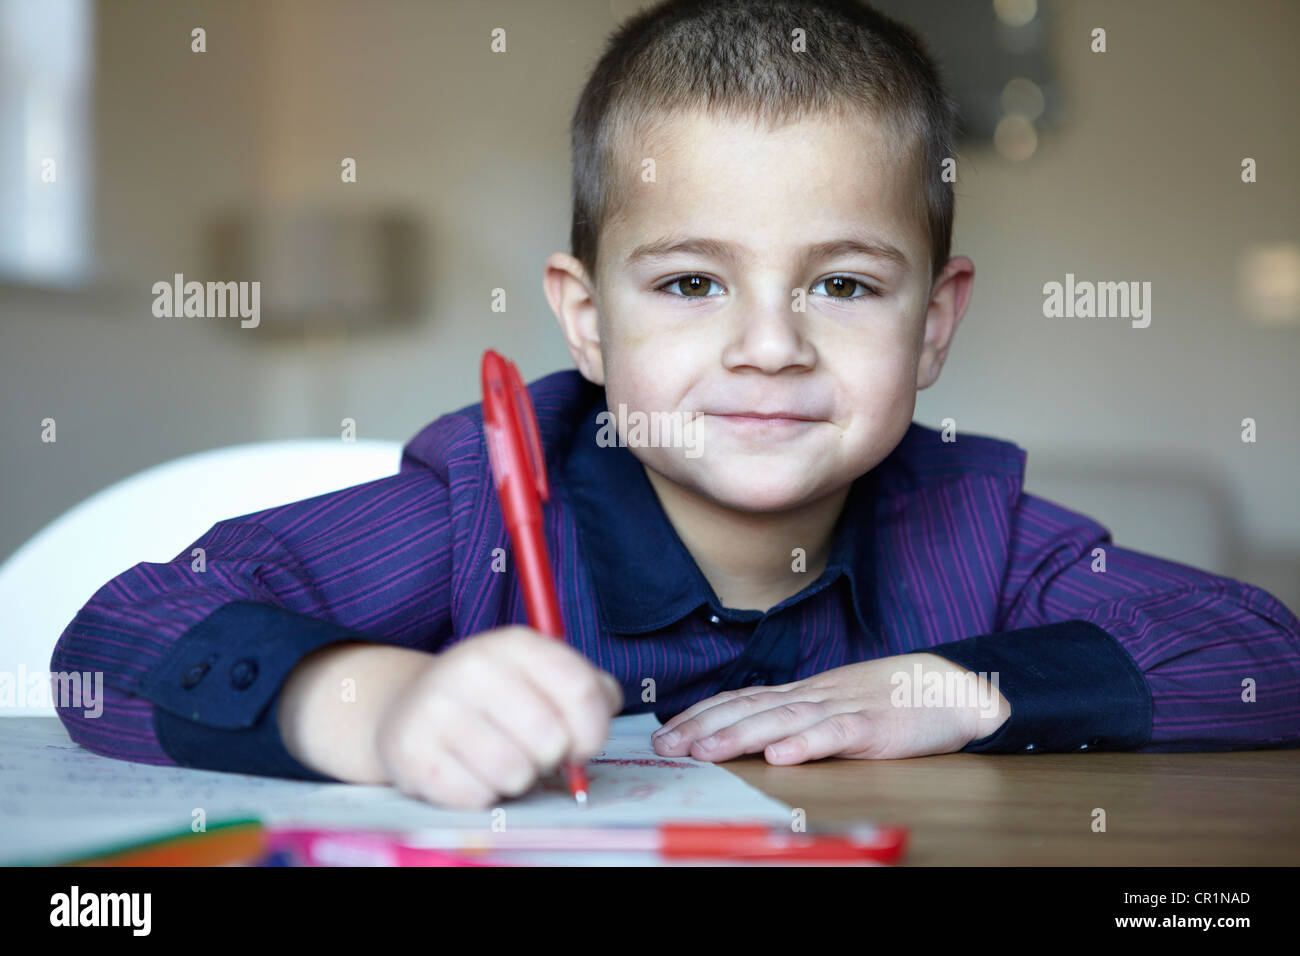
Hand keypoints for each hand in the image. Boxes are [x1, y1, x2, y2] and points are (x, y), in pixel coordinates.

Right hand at [373, 626, 622, 809]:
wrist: (411, 708)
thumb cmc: (497, 698)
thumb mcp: (544, 677)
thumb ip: (591, 691)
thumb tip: (599, 719)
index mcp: (515, 643)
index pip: (582, 690)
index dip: (593, 730)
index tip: (582, 744)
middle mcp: (472, 666)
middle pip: (551, 737)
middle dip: (551, 758)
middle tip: (533, 749)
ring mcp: (436, 707)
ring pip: (515, 772)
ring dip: (517, 779)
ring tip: (501, 760)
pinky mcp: (411, 751)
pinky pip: (476, 796)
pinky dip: (481, 794)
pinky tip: (468, 770)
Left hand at [651, 653, 1009, 763]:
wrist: (951, 685)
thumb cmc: (891, 699)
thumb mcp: (835, 703)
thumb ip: (797, 714)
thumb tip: (752, 733)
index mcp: (803, 693)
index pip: (741, 699)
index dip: (702, 715)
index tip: (665, 732)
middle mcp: (814, 696)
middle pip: (750, 709)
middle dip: (703, 727)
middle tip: (665, 747)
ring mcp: (842, 708)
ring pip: (782, 721)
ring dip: (739, 735)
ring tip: (704, 751)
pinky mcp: (873, 727)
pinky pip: (835, 735)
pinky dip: (806, 744)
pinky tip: (780, 756)